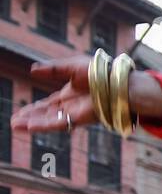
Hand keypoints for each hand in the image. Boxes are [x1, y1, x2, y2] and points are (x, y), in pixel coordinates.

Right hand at [11, 57, 161, 132]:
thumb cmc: (99, 72)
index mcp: (70, 94)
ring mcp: (75, 113)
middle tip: (13, 121)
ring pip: (48, 121)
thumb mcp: (70, 66)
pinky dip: (42, 125)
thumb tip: (32, 70)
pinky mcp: (79, 118)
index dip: (34, 108)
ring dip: (31, 123)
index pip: (48, 104)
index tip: (20, 111)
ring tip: (15, 126)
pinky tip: (29, 126)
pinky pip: (57, 124)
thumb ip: (52, 69)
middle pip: (46, 114)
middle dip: (29, 117)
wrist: (117, 82)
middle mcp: (71, 106)